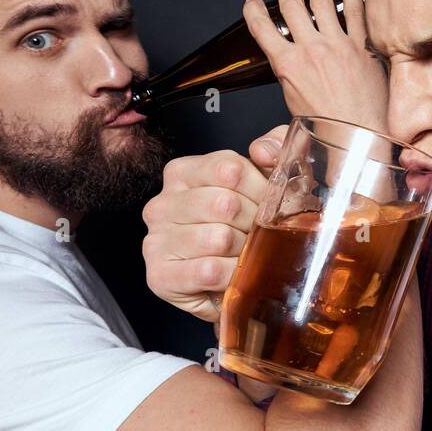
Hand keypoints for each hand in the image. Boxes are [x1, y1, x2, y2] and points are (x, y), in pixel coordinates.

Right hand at [141, 125, 286, 322]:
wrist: (239, 282)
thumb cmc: (250, 226)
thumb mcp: (270, 178)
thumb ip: (275, 148)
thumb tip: (262, 151)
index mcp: (184, 172)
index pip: (230, 169)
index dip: (261, 190)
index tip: (268, 205)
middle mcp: (162, 203)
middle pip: (226, 204)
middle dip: (255, 224)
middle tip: (258, 236)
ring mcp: (156, 240)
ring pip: (219, 238)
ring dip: (244, 252)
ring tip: (244, 255)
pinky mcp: (160, 276)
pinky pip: (210, 270)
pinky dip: (232, 275)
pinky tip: (232, 275)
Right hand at [242, 0, 387, 131]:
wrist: (358, 136)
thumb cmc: (328, 130)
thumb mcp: (293, 108)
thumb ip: (288, 85)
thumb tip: (284, 85)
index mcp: (288, 65)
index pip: (262, 29)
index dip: (253, 11)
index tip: (252, 2)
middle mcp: (311, 50)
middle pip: (292, 7)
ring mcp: (337, 45)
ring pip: (323, 1)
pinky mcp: (361, 46)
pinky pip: (355, 10)